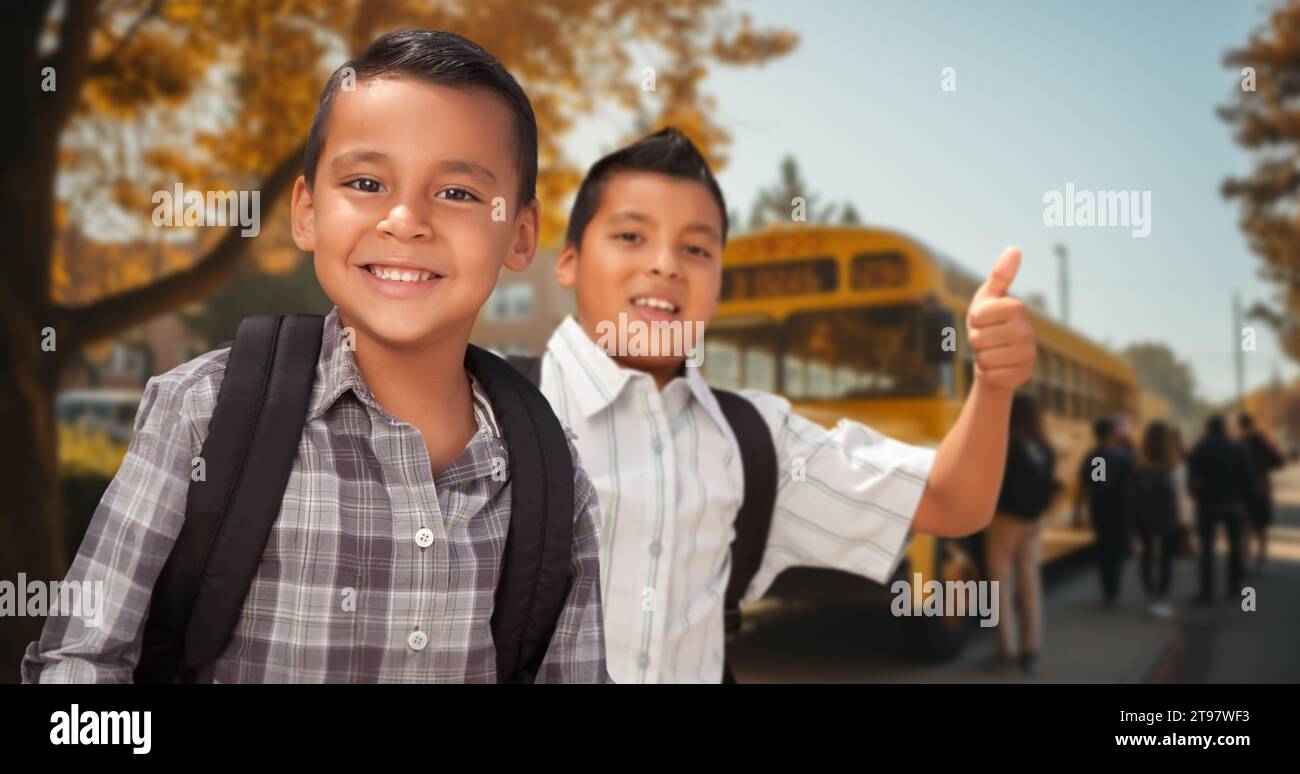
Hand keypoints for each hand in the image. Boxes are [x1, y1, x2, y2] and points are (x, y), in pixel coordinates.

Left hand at [966, 246, 1035, 391]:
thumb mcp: (988, 298)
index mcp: (1018, 308)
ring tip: (992, 352)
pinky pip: (991, 376)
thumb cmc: (988, 324)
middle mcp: (1028, 331)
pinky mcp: (1024, 375)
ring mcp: (1028, 354)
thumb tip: (1014, 249)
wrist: (995, 358)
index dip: (973, 320)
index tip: (983, 321)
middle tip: (987, 339)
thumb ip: (999, 276)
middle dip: (975, 341)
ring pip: (984, 359)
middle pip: (977, 339)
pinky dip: (987, 374)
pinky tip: (998, 368)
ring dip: (981, 357)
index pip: (977, 315)